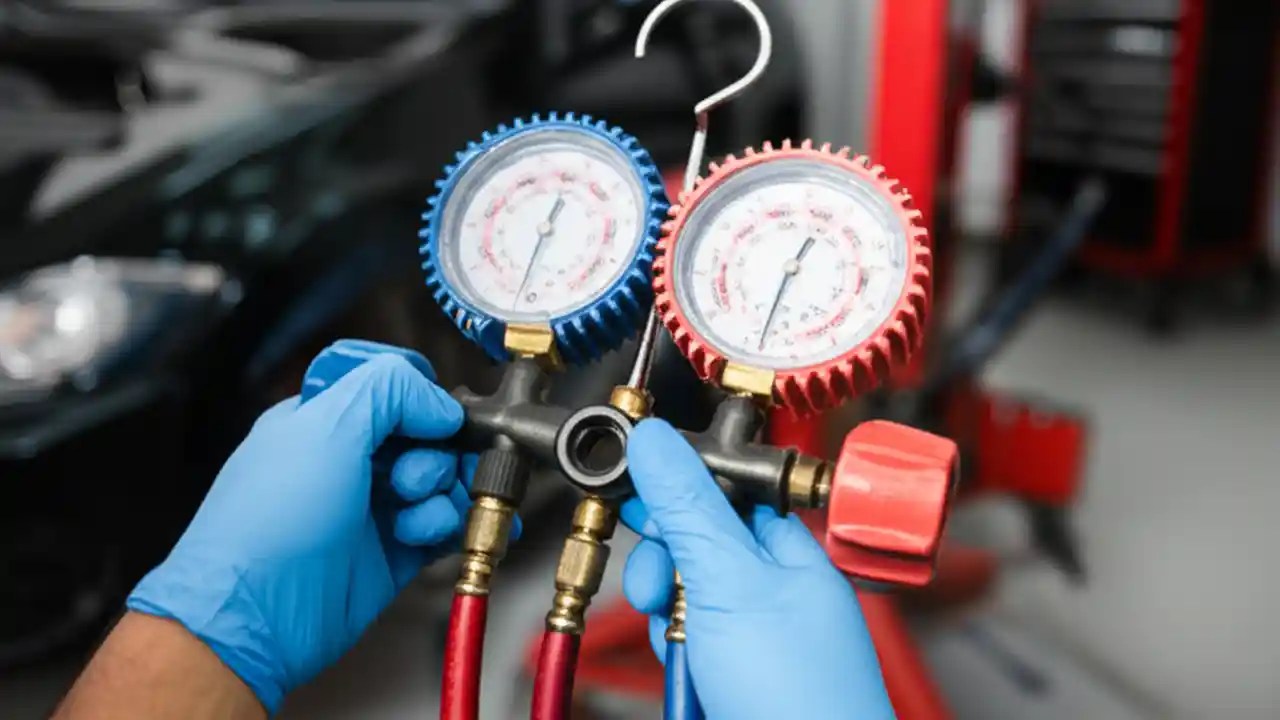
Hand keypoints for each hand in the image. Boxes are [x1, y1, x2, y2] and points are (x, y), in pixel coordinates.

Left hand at [128, 342, 474, 713]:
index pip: (392, 387)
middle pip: (428, 434)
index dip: (422, 399)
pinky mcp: (393, 553)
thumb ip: (390, 391)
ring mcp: (372, 507)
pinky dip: (452, 526)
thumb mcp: (326, 428)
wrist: (256, 617)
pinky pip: (443, 526)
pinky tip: (436, 534)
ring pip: (442, 480)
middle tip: (413, 481)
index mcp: (324, 419)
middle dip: (438, 454)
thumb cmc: (268, 524)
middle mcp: (350, 460)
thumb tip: (441, 406)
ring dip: (443, 494)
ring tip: (417, 519)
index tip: (437, 419)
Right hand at [621, 419, 894, 719]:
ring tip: (681, 642)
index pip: (725, 492)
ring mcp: (751, 635)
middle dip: (664, 563)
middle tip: (655, 585)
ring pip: (682, 598)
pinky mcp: (729, 675)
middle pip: (694, 545)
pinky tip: (687, 674)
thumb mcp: (730, 582)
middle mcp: (773, 590)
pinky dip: (674, 658)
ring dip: (667, 617)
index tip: (633, 486)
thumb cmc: (802, 697)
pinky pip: (684, 646)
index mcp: (790, 553)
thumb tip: (655, 439)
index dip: (676, 490)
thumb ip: (689, 508)